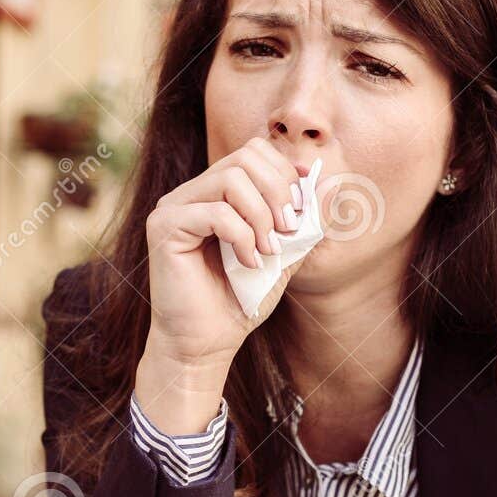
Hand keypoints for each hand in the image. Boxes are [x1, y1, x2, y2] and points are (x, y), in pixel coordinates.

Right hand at [136, 139, 306, 432]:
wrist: (206, 344)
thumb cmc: (241, 301)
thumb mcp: (286, 255)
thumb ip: (306, 220)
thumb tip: (332, 180)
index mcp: (216, 193)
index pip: (255, 152)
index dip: (286, 176)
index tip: (301, 215)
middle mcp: (192, 193)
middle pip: (245, 156)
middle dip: (278, 192)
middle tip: (288, 231)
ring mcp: (174, 207)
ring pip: (231, 177)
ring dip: (261, 216)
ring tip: (267, 251)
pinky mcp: (164, 227)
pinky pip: (215, 211)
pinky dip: (241, 236)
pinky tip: (248, 263)